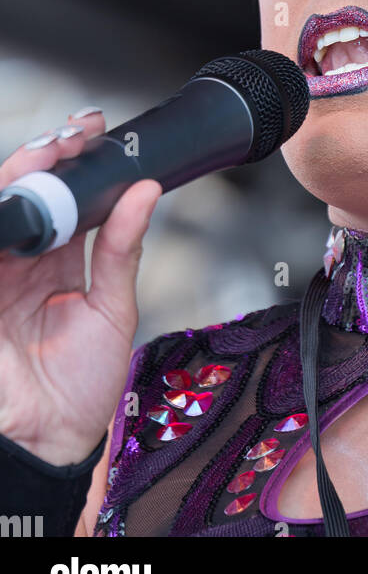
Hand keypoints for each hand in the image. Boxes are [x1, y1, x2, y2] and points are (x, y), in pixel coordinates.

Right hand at [0, 111, 161, 465]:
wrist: (49, 443)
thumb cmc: (78, 389)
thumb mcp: (112, 310)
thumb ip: (121, 250)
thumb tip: (146, 192)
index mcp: (56, 260)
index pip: (66, 196)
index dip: (79, 160)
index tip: (99, 130)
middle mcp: (22, 260)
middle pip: (29, 190)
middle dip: (50, 154)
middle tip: (77, 134)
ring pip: (3, 205)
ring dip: (24, 172)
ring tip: (52, 152)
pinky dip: (3, 210)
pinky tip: (19, 195)